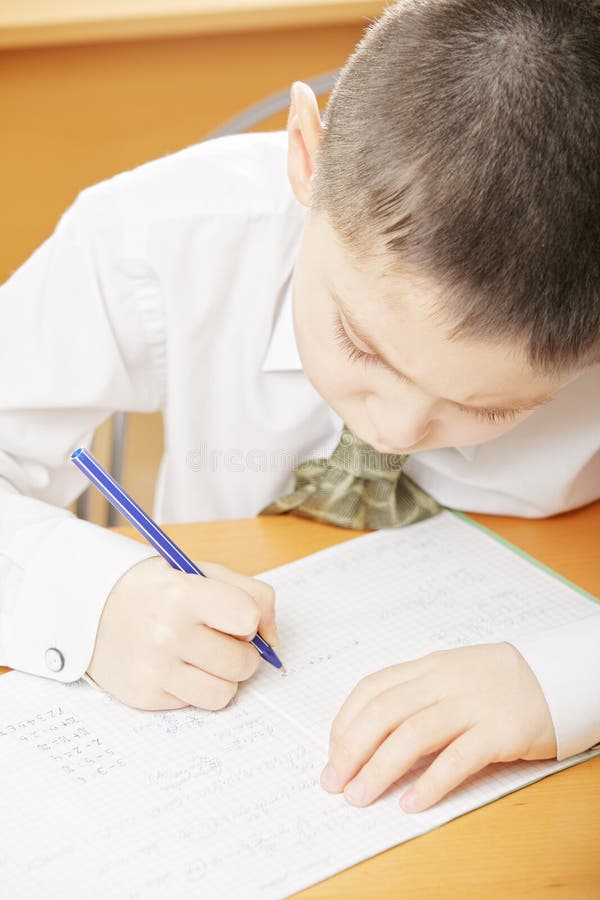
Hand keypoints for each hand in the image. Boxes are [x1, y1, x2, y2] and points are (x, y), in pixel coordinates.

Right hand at [87, 557, 277, 710]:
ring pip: (225, 693)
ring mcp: (154, 669)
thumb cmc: (156, 589)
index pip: (248, 619)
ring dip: (224, 677)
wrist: (91, 607)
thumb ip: (250, 594)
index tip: (232, 616)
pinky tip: (177, 666)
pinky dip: (195, 688)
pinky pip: (196, 703)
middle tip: (220, 639)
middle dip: (241, 652)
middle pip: (242, 662)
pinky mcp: (145, 697)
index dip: (248, 620)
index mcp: (183, 594)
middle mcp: (167, 634)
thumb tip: (274, 640)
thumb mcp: (201, 572)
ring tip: (205, 657)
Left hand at [321, 643, 555, 811]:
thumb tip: (366, 736)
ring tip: (360, 797)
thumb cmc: (493, 682)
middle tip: (334, 782)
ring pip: (413, 734)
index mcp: (426, 668)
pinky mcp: (499, 732)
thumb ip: (413, 696)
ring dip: (380, 769)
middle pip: (384, 712)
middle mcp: (443, 683)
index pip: (372, 689)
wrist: (553, 677)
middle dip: (351, 749)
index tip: (332, 753)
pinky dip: (430, 782)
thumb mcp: (448, 675)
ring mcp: (472, 705)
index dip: (345, 722)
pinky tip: (411, 803)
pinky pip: (458, 758)